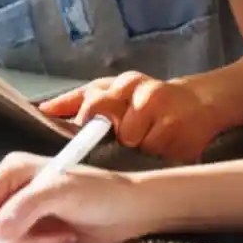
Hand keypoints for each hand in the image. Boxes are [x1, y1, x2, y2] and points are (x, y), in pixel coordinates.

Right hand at [0, 152, 146, 242]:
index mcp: (14, 169)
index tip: (12, 231)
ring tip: (61, 232)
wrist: (129, 212)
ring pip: (7, 240)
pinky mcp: (36, 231)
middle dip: (18, 234)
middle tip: (46, 229)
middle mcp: (16, 189)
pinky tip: (63, 237)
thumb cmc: (103, 192)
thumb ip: (26, 207)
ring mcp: (25, 212)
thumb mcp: (62, 192)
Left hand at [40, 71, 219, 162]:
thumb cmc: (145, 100)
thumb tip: (44, 109)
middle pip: (114, 128)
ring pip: (135, 147)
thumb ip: (76, 100)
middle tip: (123, 140)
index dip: (86, 124)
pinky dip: (156, 159)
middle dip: (116, 139)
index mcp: (122, 83)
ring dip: (136, 152)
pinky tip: (163, 149)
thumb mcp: (111, 91)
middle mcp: (144, 94)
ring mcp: (167, 115)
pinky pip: (157, 159)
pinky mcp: (184, 138)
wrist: (198, 102)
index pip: (94, 104)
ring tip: (145, 144)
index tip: (82, 136)